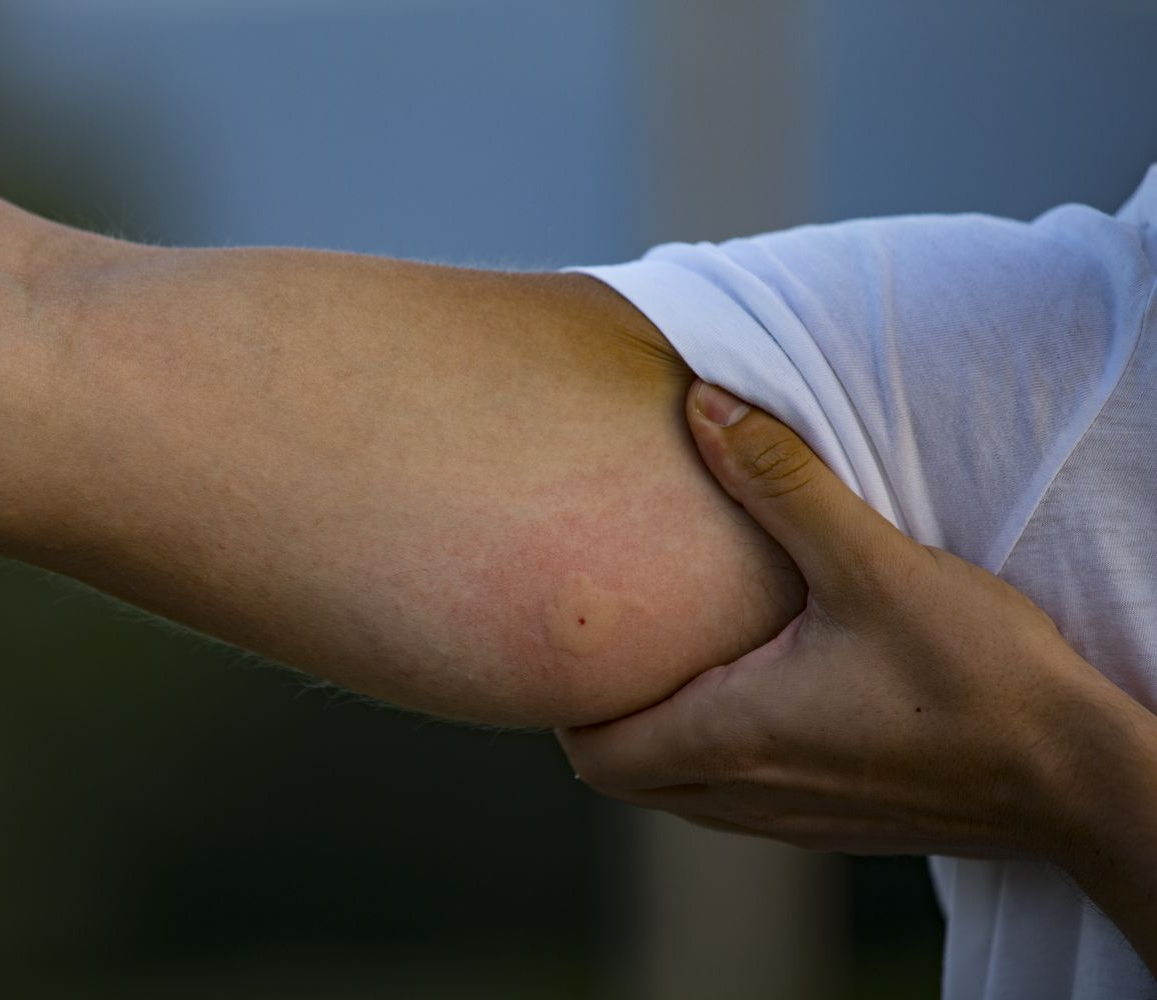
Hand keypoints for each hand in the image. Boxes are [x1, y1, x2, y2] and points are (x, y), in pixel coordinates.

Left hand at [558, 379, 1143, 865]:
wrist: (1078, 778)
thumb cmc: (980, 678)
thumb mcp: (873, 565)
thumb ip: (781, 483)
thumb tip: (701, 405)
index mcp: (733, 738)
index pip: (596, 756)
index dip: (565, 706)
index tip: (577, 643)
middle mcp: (749, 796)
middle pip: (626, 780)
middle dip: (604, 719)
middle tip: (618, 643)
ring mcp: (794, 823)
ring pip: (680, 795)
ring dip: (661, 739)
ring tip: (678, 661)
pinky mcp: (836, 826)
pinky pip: (737, 802)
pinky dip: (716, 760)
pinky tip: (758, 695)